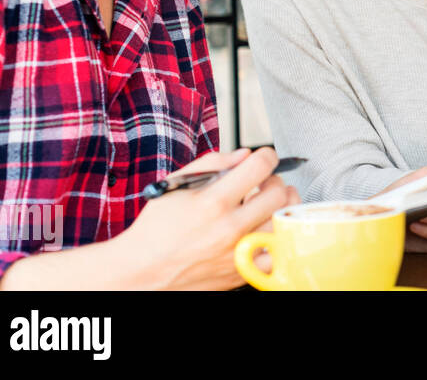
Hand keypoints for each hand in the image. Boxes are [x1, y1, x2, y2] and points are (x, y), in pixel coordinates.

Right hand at [111, 147, 299, 289]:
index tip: (265, 157)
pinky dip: (278, 238)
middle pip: (278, 193)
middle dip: (275, 180)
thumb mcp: (175, 185)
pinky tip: (267, 230)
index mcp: (213, 203)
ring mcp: (238, 253)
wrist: (143, 271)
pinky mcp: (241, 272)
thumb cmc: (156, 228)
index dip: (267, 155)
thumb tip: (244, 154)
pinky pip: (278, 254)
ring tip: (270, 203)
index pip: (259, 167)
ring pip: (283, 222)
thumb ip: (213, 163)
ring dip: (282, 207)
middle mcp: (229, 229)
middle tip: (265, 182)